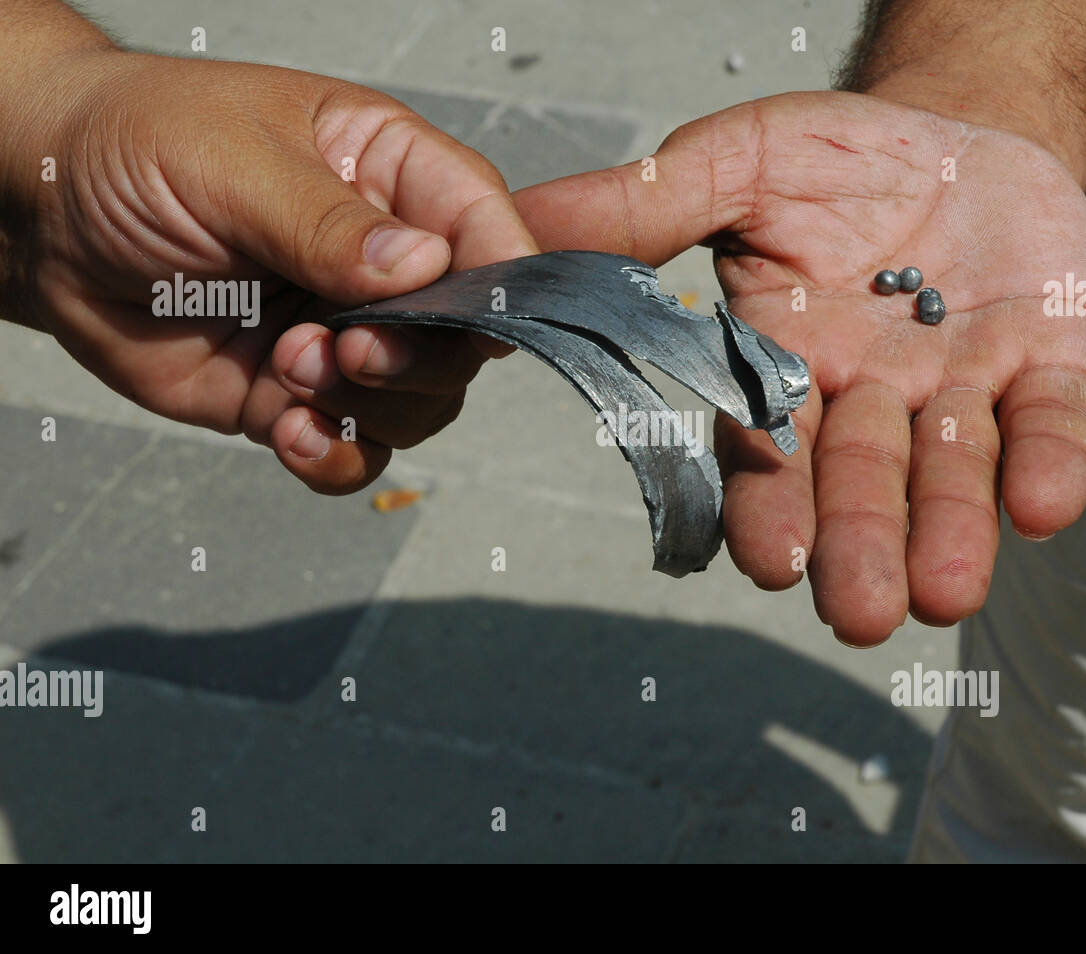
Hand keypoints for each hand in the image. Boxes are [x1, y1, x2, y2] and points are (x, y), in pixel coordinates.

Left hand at [3, 50, 534, 491]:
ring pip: (422, 402)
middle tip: (349, 349)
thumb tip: (424, 267)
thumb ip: (327, 222)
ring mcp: (343, 332)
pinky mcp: (296, 393)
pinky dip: (338, 457)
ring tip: (290, 367)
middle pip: (465, 333)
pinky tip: (292, 432)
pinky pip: (356, 449)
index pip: (483, 221)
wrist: (41, 218)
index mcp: (386, 172)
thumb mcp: (230, 160)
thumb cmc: (132, 148)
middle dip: (420, 357)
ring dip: (370, 406)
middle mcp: (381, 262)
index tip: (481, 320)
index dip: (501, 274)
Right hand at [517, 91, 1085, 643]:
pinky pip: (1050, 420)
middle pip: (861, 484)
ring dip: (950, 531)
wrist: (962, 132)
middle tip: (859, 613)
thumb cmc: (837, 159)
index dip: (769, 503)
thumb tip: (521, 225)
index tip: (767, 561)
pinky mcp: (1051, 362)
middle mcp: (871, 397)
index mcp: (787, 364)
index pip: (767, 448)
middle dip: (859, 544)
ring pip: (954, 473)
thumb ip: (649, 202)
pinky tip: (1043, 509)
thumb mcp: (738, 162)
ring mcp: (962, 385)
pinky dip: (1048, 462)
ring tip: (945, 592)